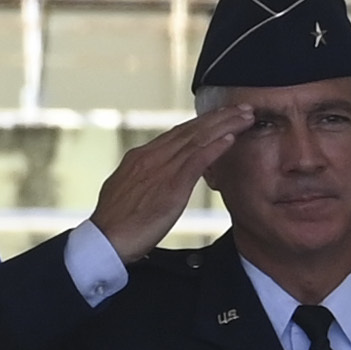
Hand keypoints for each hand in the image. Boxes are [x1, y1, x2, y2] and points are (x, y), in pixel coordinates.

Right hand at [86, 103, 256, 264]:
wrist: (105, 240)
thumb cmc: (114, 224)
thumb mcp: (126, 191)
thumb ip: (143, 179)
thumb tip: (154, 177)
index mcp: (140, 157)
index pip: (176, 134)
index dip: (201, 124)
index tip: (220, 117)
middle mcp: (151, 156)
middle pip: (190, 129)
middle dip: (218, 117)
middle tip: (241, 108)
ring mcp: (161, 168)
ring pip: (198, 138)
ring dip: (224, 125)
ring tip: (245, 117)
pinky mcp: (171, 185)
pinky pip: (197, 159)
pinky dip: (215, 146)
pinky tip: (231, 138)